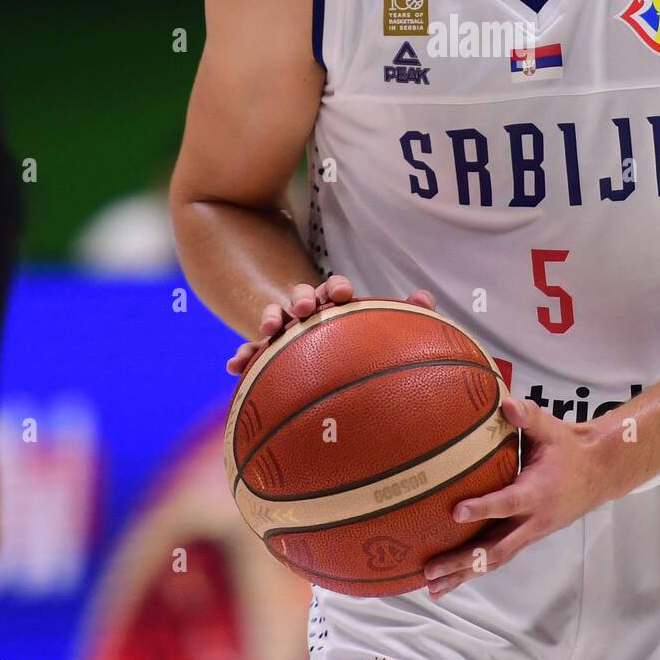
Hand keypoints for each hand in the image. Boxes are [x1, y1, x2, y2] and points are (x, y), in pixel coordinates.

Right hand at [225, 273, 435, 375]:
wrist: (337, 371)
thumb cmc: (364, 344)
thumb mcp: (386, 331)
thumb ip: (407, 315)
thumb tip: (425, 298)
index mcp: (337, 305)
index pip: (335, 289)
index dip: (337, 288)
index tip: (343, 295)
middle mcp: (311, 313)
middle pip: (303, 297)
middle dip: (303, 298)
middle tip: (306, 309)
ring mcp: (287, 332)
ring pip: (276, 319)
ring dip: (271, 318)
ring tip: (269, 330)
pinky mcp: (269, 354)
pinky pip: (255, 352)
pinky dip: (245, 355)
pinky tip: (234, 366)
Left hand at [422, 393, 608, 596]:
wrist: (598, 473)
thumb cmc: (569, 448)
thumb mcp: (552, 429)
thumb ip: (528, 416)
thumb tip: (505, 403)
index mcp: (537, 492)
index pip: (508, 503)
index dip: (483, 508)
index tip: (455, 512)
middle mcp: (533, 520)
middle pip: (496, 548)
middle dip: (463, 560)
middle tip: (431, 569)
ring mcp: (530, 533)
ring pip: (496, 560)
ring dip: (464, 574)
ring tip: (432, 587)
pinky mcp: (526, 537)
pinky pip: (499, 557)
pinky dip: (475, 570)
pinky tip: (450, 579)